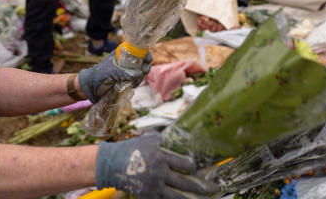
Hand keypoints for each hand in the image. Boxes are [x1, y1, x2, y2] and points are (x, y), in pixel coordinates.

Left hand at [78, 52, 151, 102]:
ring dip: (141, 76)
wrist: (91, 87)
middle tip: (143, 72)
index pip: (139, 51)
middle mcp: (127, 62)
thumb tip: (139, 74)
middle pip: (143, 61)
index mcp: (123, 54)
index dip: (145, 54)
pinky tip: (133, 85)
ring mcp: (128, 71)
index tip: (147, 60)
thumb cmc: (100, 75)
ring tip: (135, 81)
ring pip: (142, 72)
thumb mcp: (113, 71)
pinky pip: (138, 80)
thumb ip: (126, 72)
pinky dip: (137, 82)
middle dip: (145, 67)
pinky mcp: (128, 80)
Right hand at [96, 132, 218, 197]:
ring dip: (190, 198)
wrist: (111, 163)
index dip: (193, 168)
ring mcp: (153, 186)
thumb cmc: (131, 149)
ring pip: (175, 195)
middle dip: (201, 187)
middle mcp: (160, 172)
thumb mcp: (149, 140)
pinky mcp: (147, 195)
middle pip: (184, 182)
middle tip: (214, 188)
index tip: (198, 169)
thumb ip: (164, 141)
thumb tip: (178, 133)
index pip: (184, 164)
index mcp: (162, 157)